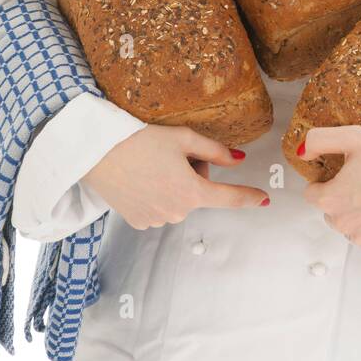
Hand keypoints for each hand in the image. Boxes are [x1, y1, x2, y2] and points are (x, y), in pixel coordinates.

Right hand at [81, 125, 269, 230]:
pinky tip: (140, 178)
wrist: (96, 153)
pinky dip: (156, 194)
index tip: (264, 199)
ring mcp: (156, 220)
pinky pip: (159, 208)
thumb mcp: (182, 138)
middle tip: (171, 155)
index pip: (228, 198)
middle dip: (193, 174)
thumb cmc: (140, 140)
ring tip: (150, 165)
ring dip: (174, 185)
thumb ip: (215, 151)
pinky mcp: (139, 222)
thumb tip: (238, 160)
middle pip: (198, 193)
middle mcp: (176, 212)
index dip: (248, 197)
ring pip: (178, 201)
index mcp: (191, 191)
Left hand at [298, 126, 360, 258]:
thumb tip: (301, 152)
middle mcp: (342, 224)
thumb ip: (318, 140)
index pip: (312, 193)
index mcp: (330, 198)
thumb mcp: (353, 136)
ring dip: (360, 214)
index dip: (327, 180)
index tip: (346, 173)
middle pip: (331, 211)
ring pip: (351, 226)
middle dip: (344, 198)